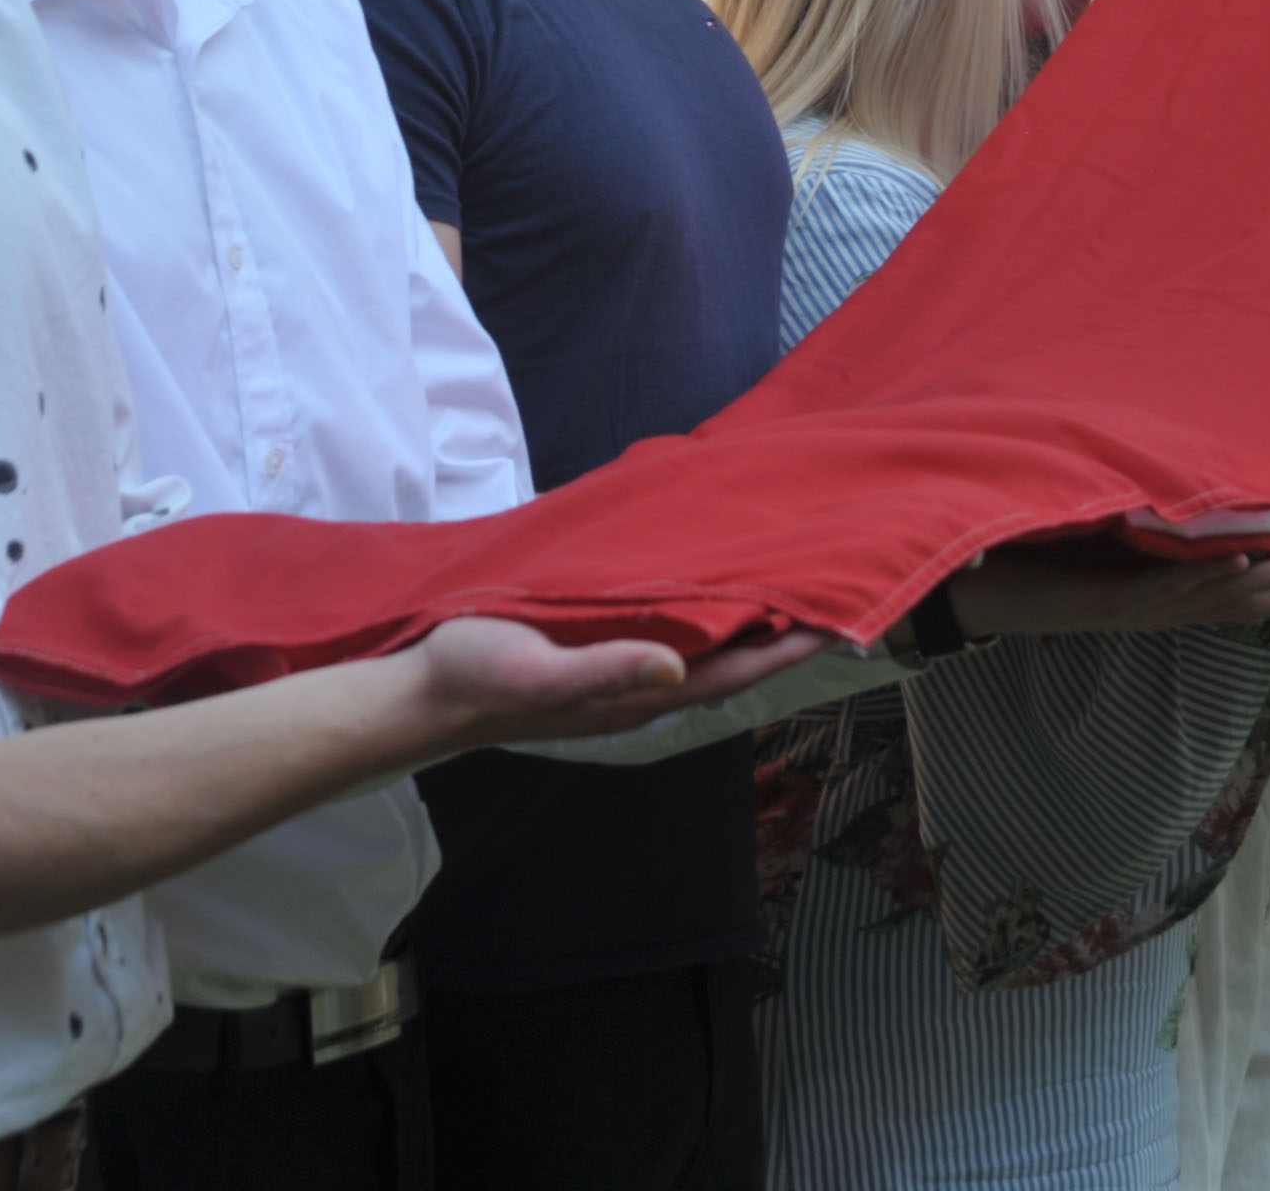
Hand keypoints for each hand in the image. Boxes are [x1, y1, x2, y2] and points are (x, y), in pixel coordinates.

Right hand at [405, 616, 825, 748]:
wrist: (425, 692)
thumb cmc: (479, 678)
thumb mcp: (539, 674)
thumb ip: (606, 672)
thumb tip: (674, 668)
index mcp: (640, 694)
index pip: (736, 669)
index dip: (790, 648)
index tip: (844, 619)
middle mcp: (645, 684)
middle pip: (734, 656)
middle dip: (785, 627)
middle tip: (835, 580)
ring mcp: (626, 670)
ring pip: (707, 642)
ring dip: (749, 614)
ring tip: (791, 574)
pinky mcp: (603, 650)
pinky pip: (671, 628)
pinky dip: (705, 604)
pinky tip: (712, 577)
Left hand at [946, 542, 1269, 639]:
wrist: (974, 586)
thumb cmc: (1033, 556)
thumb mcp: (1098, 526)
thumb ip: (1140, 510)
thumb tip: (1179, 479)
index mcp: (1163, 586)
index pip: (1245, 582)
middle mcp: (1159, 603)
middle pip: (1250, 599)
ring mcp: (1136, 605)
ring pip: (1222, 597)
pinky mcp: (1106, 601)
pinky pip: (1167, 588)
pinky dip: (1207, 578)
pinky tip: (1244, 567)